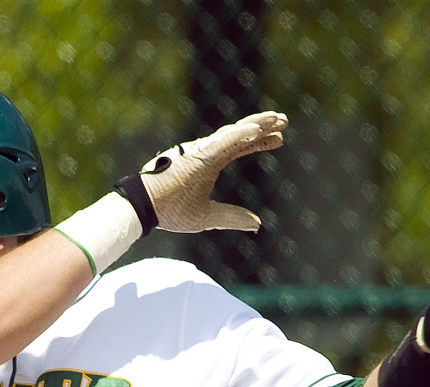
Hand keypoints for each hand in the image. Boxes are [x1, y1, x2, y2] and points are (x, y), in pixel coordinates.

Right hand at [138, 112, 286, 232]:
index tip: (280, 140)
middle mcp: (207, 151)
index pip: (239, 147)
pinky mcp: (197, 155)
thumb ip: (232, 217)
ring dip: (256, 125)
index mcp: (209, 162)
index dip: (260, 143)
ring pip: (234, 133)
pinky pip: (223, 142)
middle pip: (241, 135)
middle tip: (284, 120)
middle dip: (263, 127)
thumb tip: (257, 224)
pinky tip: (257, 131)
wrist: (145, 209)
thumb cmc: (170, 210)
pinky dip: (240, 136)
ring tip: (277, 120)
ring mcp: (202, 151)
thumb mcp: (208, 217)